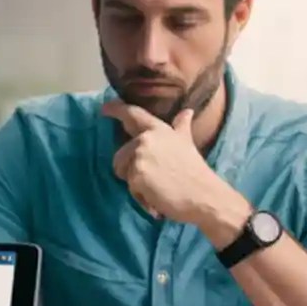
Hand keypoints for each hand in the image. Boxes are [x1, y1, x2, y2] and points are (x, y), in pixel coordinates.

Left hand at [103, 100, 229, 223]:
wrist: (202, 195)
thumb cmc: (195, 171)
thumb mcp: (187, 143)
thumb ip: (181, 126)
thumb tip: (186, 112)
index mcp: (158, 130)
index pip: (133, 114)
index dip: (116, 109)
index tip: (104, 109)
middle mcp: (146, 139)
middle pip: (120, 155)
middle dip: (130, 170)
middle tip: (155, 179)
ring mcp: (140, 156)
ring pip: (122, 172)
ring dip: (136, 184)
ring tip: (157, 187)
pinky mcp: (136, 175)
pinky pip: (129, 188)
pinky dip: (141, 196)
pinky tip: (156, 197)